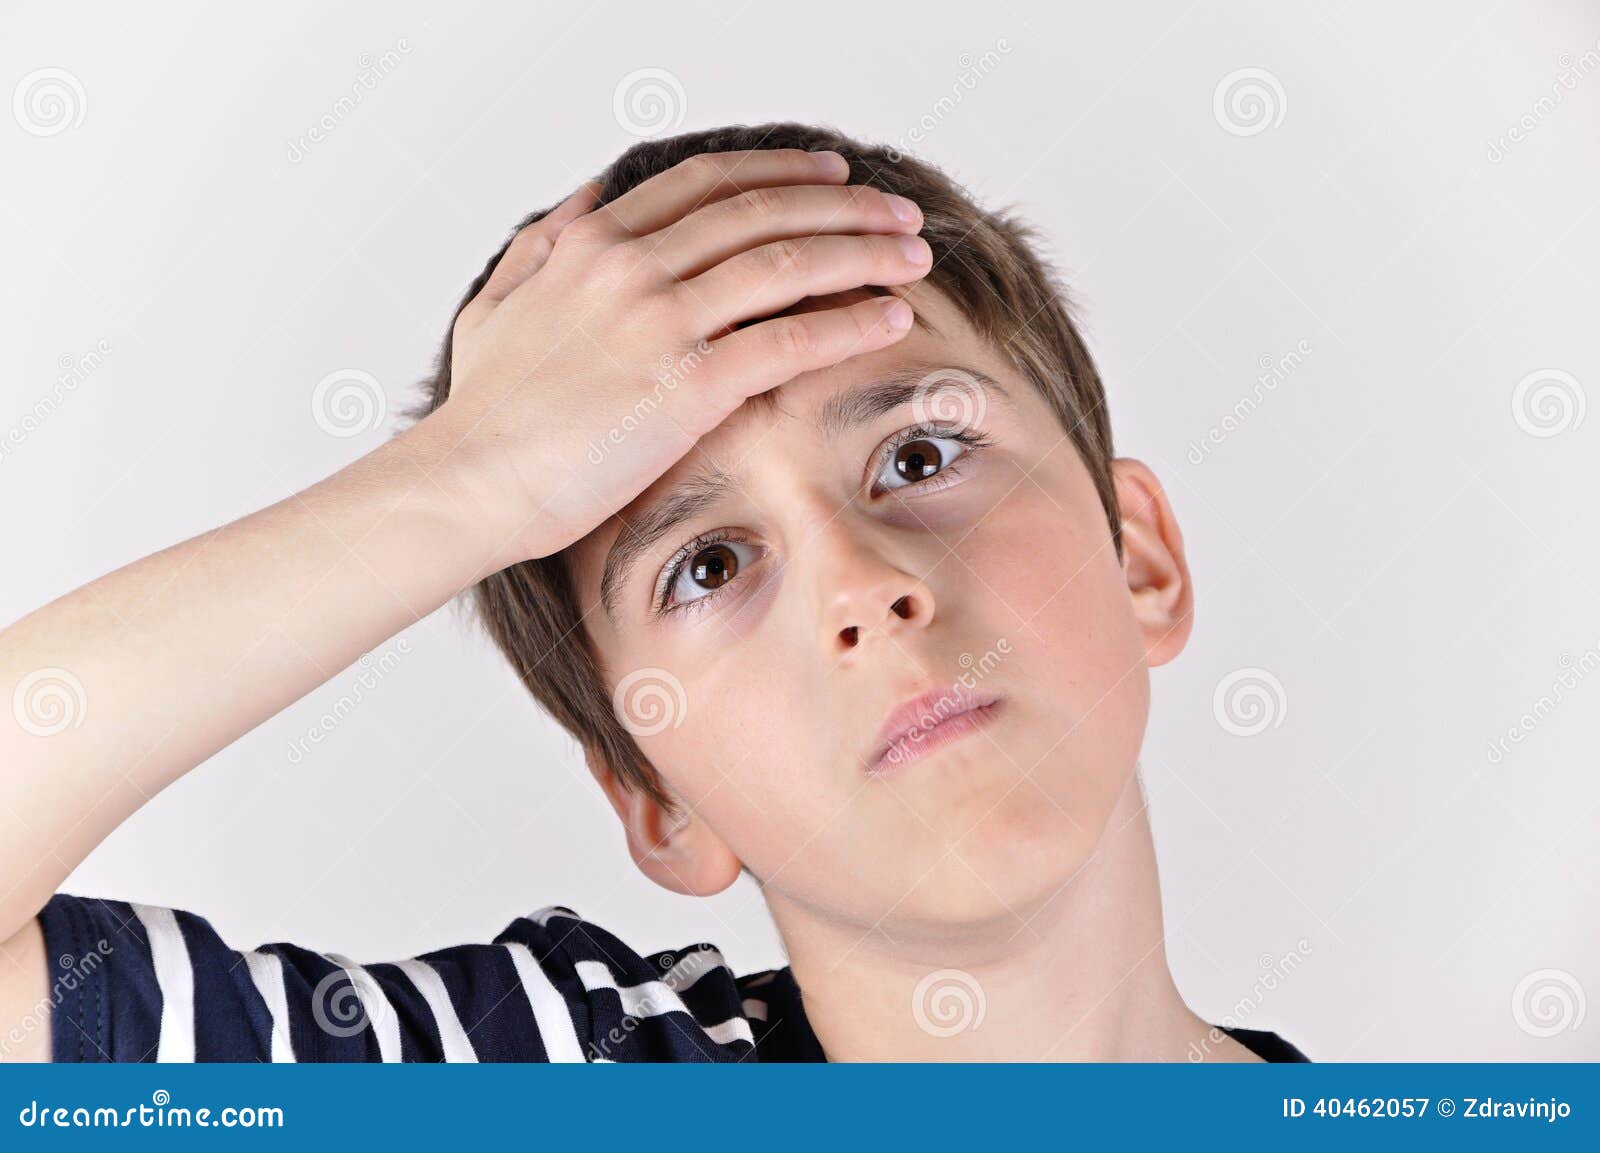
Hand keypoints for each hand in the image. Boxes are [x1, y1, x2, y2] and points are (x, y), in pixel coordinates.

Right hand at [433, 148, 930, 566]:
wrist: (468, 481)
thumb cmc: (484, 410)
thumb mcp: (498, 302)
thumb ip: (544, 244)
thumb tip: (583, 198)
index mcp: (591, 242)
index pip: (707, 185)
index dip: (781, 173)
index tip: (832, 177)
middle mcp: (632, 266)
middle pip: (764, 213)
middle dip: (845, 208)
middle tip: (897, 216)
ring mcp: (661, 321)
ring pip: (789, 265)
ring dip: (864, 254)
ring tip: (913, 258)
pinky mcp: (687, 385)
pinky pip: (790, 340)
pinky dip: (849, 323)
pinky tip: (890, 319)